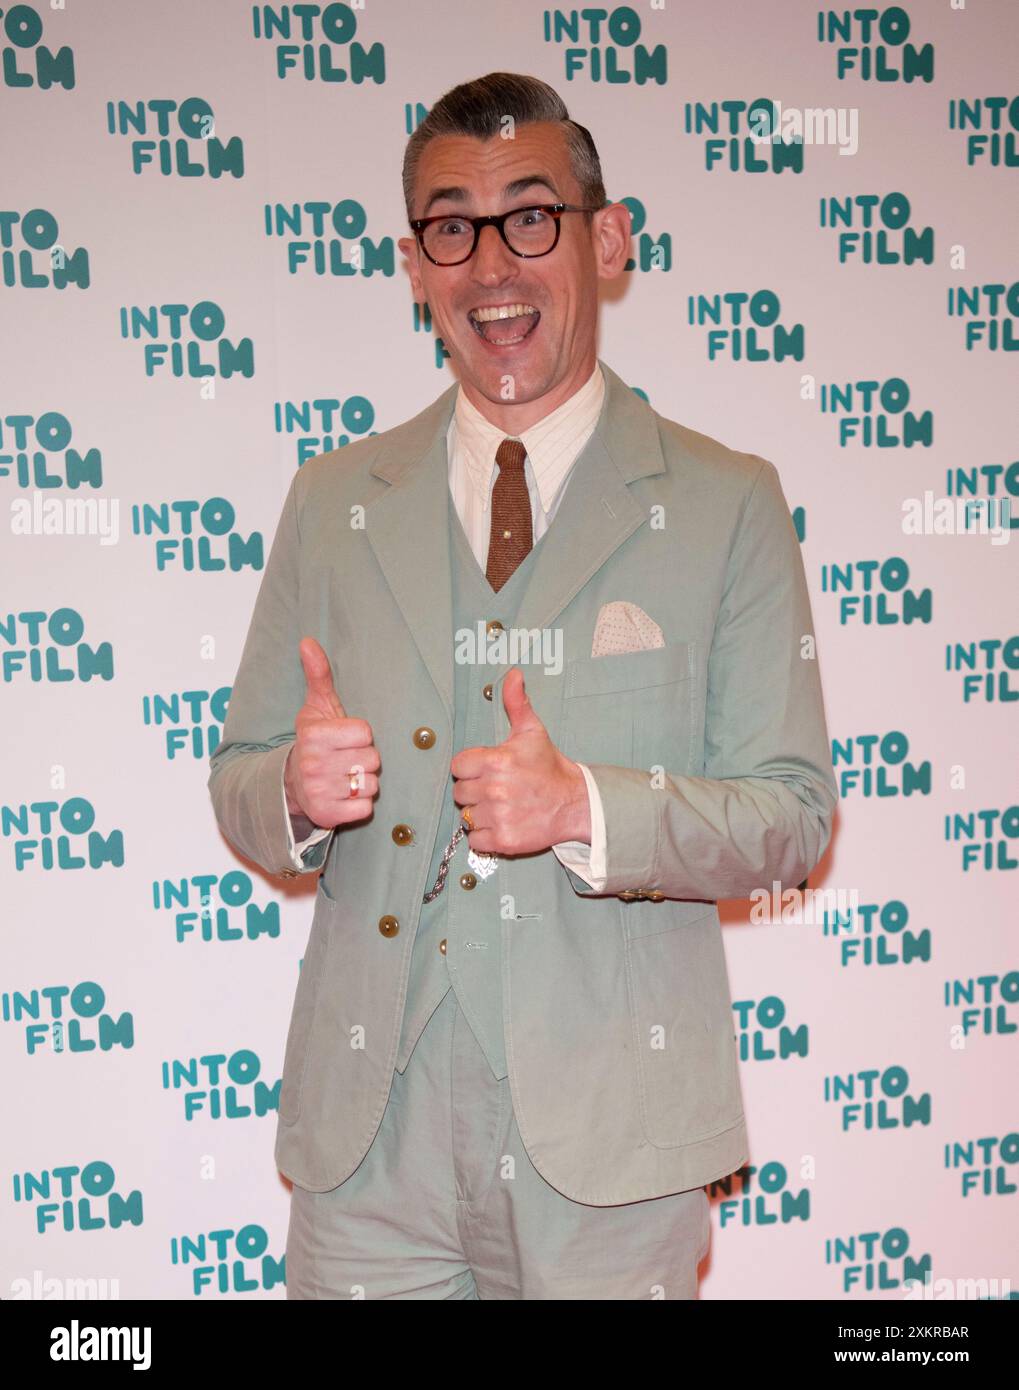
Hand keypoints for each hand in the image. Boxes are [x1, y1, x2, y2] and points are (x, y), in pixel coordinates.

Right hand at [284, 637, 379, 829]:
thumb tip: (308, 641)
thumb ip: (318, 675)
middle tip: (345, 760)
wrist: (291, 785)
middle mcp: (313, 764)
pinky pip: (365, 809)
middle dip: (364, 760)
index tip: (344, 740)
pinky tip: (344, 797)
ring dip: (363, 783)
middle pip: (372, 759)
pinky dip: (359, 806)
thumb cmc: (314, 742)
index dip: (360, 736)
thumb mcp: (316, 707)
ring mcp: (319, 792)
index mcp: (314, 736)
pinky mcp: (327, 816)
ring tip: (343, 777)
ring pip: (371, 784)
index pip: (366, 733)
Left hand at [450, 667, 590, 854]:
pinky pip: (475, 840)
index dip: (470, 769)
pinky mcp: (503, 840)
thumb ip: (516, 702)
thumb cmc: (549, 767)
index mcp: (496, 760)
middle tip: (497, 789)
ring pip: (467, 816)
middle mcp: (495, 789)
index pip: (457, 767)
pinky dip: (486, 836)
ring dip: (480, 814)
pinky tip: (503, 823)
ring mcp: (499, 816)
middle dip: (475, 791)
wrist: (575, 803)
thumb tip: (512, 674)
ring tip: (502, 806)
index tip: (487, 771)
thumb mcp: (532, 732)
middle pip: (460, 792)